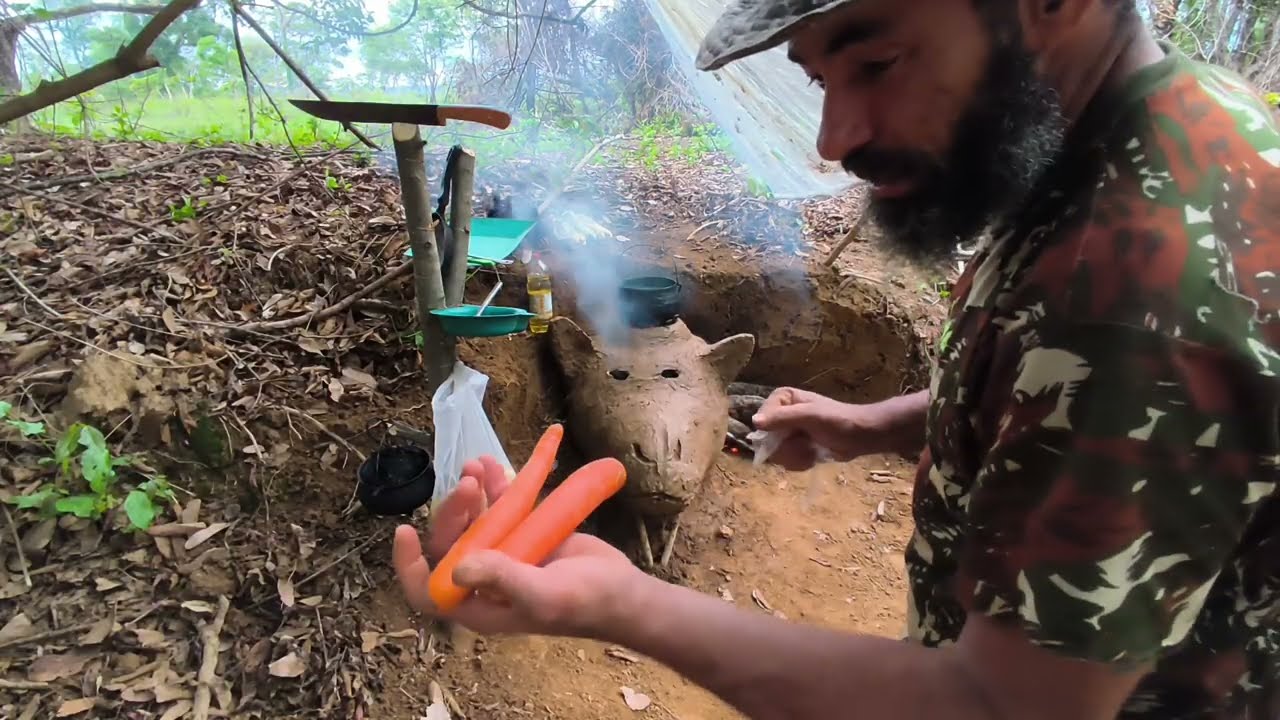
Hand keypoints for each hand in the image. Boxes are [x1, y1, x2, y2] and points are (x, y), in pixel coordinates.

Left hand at [392, 455, 641, 636]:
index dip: (409, 566)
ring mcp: (505, 554)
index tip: (404, 532)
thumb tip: (458, 567)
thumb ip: (502, 580)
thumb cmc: (584, 602)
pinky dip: (495, 485)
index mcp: (479, 605)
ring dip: (471, 492)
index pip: (429, 591)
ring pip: (473, 521)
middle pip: (451, 543)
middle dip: (453, 511)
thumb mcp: (542, 595)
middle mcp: (485, 581)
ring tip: (477, 463)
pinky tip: (493, 464)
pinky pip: (501, 507)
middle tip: (469, 482)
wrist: (623, 591)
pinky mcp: (524, 534)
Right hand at [751, 388, 898, 470]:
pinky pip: (786, 461)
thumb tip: (755, 422)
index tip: (792, 435)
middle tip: (805, 445)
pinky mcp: (795, 447)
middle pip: (766, 440)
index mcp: (782, 399)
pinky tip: (813, 457)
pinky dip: (800, 462)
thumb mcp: (809, 416)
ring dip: (795, 457)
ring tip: (812, 451)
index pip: (761, 420)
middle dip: (787, 448)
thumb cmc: (837, 420)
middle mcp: (781, 414)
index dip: (774, 433)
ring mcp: (788, 432)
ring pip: (776, 454)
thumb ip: (782, 418)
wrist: (860, 436)